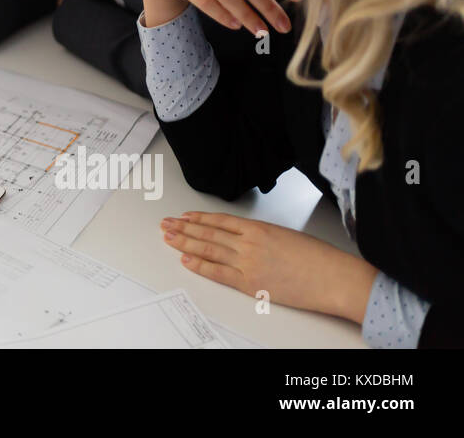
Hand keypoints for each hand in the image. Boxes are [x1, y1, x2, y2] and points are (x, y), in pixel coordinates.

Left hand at [160, 211, 378, 322]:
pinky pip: (218, 272)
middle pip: (208, 233)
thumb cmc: (318, 258)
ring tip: (168, 237)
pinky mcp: (250, 283)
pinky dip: (200, 265)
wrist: (333, 278)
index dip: (199, 218)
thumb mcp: (286, 235)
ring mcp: (248, 263)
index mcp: (258, 227)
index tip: (184, 216)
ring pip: (208, 249)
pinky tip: (186, 259)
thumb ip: (261, 236)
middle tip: (166, 224)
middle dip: (184, 228)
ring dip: (185, 243)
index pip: (220, 220)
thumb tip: (244, 238)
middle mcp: (249, 243)